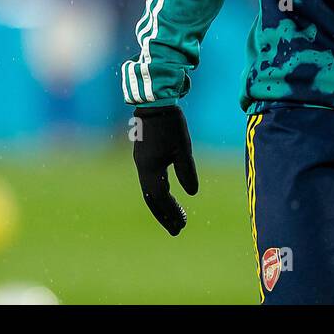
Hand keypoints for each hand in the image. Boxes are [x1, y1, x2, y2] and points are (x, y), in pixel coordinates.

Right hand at [132, 105, 198, 234]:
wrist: (154, 104)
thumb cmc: (171, 125)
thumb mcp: (183, 149)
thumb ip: (186, 171)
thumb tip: (192, 193)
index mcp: (151, 170)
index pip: (162, 198)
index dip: (172, 212)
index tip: (182, 225)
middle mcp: (143, 169)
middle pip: (153, 199)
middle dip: (165, 215)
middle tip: (177, 230)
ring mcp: (142, 163)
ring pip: (150, 191)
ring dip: (162, 206)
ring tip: (175, 217)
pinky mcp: (144, 157)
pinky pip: (150, 182)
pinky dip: (159, 193)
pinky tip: (168, 196)